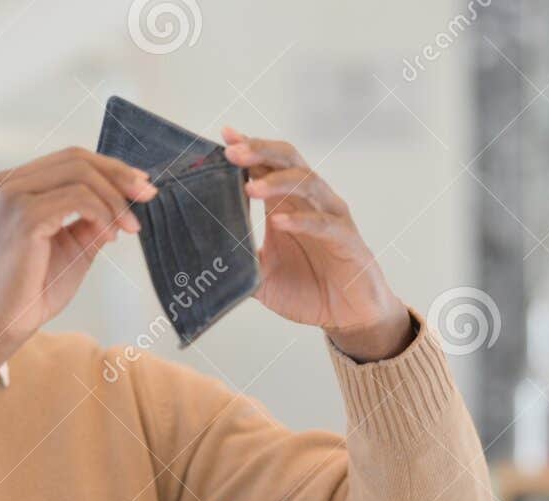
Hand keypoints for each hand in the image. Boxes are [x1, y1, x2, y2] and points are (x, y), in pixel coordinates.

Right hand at [0, 148, 156, 396]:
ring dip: (114, 200)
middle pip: (77, 159)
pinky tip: (109, 237)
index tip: (141, 185)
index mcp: (14, 184)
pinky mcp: (24, 216)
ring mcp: (12, 196)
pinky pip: (78, 199)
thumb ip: (94, 217)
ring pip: (80, 176)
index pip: (70, 159)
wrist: (5, 322)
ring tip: (128, 229)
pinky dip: (102, 214)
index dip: (111, 168)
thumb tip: (127, 198)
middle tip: (147, 198)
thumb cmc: (34, 288)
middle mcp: (8, 183)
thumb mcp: (74, 243)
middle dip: (119, 177)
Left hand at [223, 127, 410, 361]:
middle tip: (232, 152)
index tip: (225, 136)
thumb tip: (200, 264)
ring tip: (251, 188)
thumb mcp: (262, 278)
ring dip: (277, 182)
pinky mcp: (347, 240)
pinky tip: (279, 221)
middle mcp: (310, 203)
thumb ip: (237, 263)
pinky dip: (300, 221)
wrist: (349, 318)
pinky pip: (323, 224)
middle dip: (260, 153)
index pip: (267, 165)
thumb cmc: (310, 291)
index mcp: (287, 204)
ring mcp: (331, 218)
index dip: (249, 148)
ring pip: (307, 184)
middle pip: (288, 160)